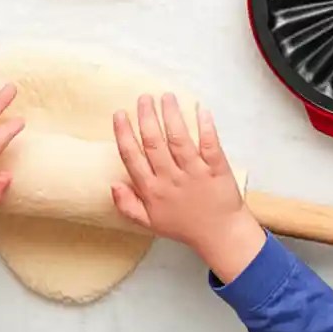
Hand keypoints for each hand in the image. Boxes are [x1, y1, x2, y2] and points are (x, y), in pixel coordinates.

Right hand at [110, 94, 264, 283]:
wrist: (220, 234)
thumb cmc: (184, 226)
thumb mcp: (150, 222)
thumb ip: (127, 205)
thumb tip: (111, 184)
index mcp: (152, 191)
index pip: (132, 158)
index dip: (124, 134)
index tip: (119, 114)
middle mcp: (171, 179)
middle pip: (154, 143)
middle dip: (146, 117)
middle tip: (143, 97)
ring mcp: (194, 173)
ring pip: (179, 140)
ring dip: (171, 116)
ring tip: (166, 97)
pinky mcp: (217, 169)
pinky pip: (210, 145)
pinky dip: (206, 127)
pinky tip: (200, 110)